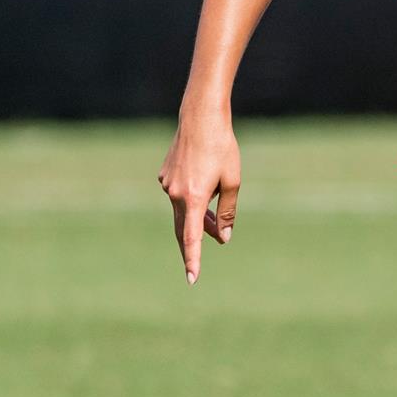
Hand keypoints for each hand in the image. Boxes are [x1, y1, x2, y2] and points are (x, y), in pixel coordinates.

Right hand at [157, 111, 240, 284]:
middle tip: (205, 255)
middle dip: (196, 242)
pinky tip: (204, 185)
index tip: (192, 277)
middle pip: (184, 229)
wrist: (200, 118)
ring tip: (216, 222)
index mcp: (194, 197)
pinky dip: (191, 201)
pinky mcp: (164, 175)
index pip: (192, 237)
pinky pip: (178, 196)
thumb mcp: (232, 181)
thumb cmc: (222, 148)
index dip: (192, 259)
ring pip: (183, 211)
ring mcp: (167, 185)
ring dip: (198, 218)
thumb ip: (227, 212)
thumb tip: (223, 237)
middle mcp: (175, 194)